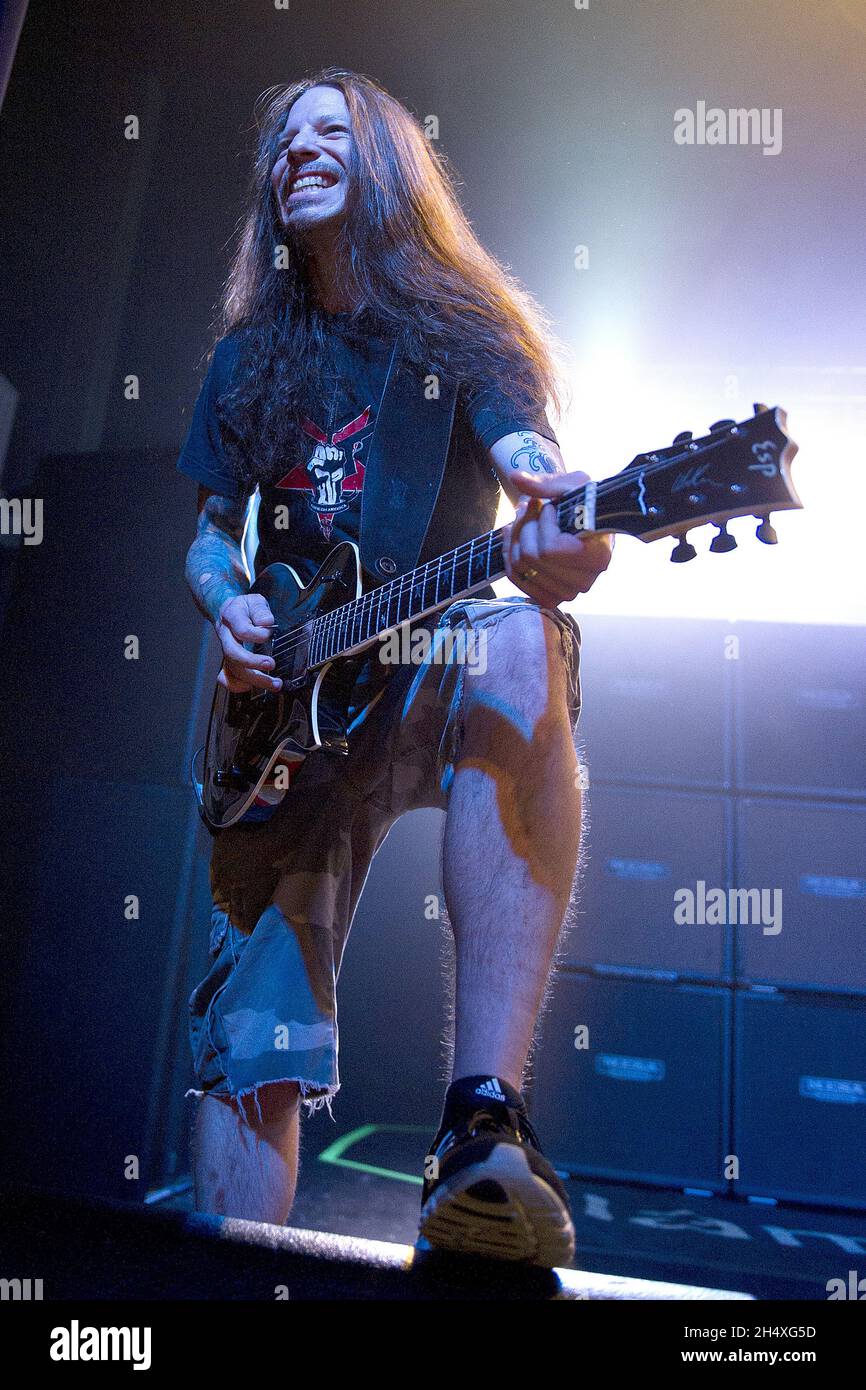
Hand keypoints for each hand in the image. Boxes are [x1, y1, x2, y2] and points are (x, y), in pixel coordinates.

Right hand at [215, 593, 281, 692]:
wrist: (227, 611)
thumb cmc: (245, 608)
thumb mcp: (255, 600)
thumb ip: (261, 610)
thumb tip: (267, 623)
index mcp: (232, 617)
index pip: (242, 629)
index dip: (256, 634)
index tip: (268, 635)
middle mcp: (226, 635)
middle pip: (233, 653)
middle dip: (253, 662)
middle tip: (271, 664)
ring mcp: (226, 650)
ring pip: (233, 668)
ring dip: (254, 679)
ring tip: (275, 684)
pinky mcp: (228, 661)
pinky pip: (226, 677)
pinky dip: (237, 686)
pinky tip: (252, 687)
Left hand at [502, 469, 613, 607]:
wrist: (587, 522)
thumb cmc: (584, 502)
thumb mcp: (572, 486)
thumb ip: (545, 483)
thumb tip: (515, 477)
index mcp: (598, 557)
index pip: (550, 549)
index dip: (543, 522)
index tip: (552, 507)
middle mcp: (585, 582)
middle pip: (530, 557)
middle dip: (524, 526)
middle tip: (531, 508)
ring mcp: (567, 593)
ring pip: (519, 567)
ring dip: (516, 537)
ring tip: (527, 520)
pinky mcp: (551, 598)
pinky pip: (516, 579)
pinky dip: (511, 555)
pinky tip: (520, 538)